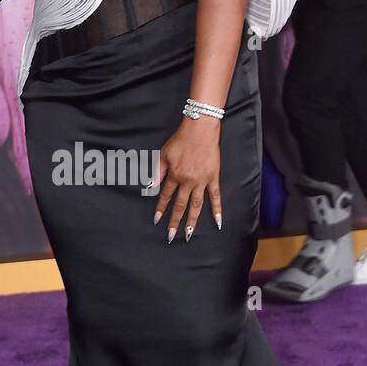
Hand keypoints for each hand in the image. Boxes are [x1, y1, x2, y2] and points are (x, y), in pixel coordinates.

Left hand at [150, 116, 222, 241]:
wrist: (200, 130)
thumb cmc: (181, 140)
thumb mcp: (163, 154)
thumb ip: (156, 172)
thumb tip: (149, 187)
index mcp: (174, 175)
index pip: (165, 195)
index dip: (160, 208)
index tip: (157, 220)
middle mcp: (187, 181)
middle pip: (180, 205)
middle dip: (174, 221)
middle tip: (171, 236)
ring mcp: (201, 181)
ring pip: (196, 205)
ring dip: (192, 220)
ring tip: (188, 234)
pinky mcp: (213, 178)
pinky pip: (215, 196)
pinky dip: (217, 209)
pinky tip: (217, 221)